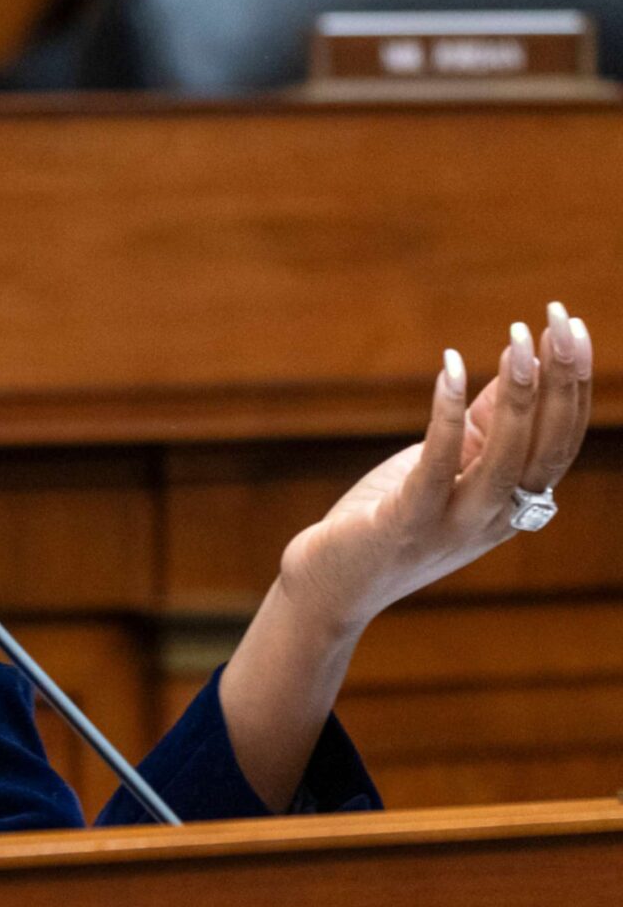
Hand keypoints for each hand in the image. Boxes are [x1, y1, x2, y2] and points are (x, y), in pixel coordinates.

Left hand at [279, 303, 593, 632]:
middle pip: (547, 445)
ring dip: (518, 395)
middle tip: (559, 318)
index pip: (562, 439)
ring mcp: (454, 524)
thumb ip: (482, 427)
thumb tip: (519, 369)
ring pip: (505, 457)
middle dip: (561, 379)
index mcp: (515, 504)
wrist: (333, 587)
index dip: (573, 384)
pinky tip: (450, 368)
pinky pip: (436, 464)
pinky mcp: (407, 524)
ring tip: (518, 339)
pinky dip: (445, 414)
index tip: (572, 327)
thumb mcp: (447, 468)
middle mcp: (497, 518)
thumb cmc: (390, 520)